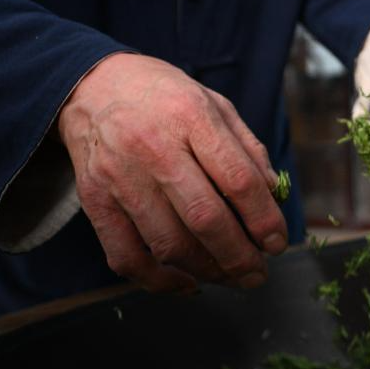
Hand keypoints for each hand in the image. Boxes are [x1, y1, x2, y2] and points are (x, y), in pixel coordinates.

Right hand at [58, 53, 287, 292]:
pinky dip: (159, 281)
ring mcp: (119, 177)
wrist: (93, 85)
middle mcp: (153, 147)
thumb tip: (274, 197)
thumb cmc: (166, 98)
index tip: (276, 243)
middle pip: (205, 218)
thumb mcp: (215, 104)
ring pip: (169, 244)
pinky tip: (187, 282)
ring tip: (231, 277)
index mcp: (191, 117)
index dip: (263, 219)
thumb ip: (248, 150)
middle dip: (239, 257)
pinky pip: (126, 256)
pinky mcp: (94, 201)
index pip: (238, 180)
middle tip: (257, 274)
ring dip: (208, 271)